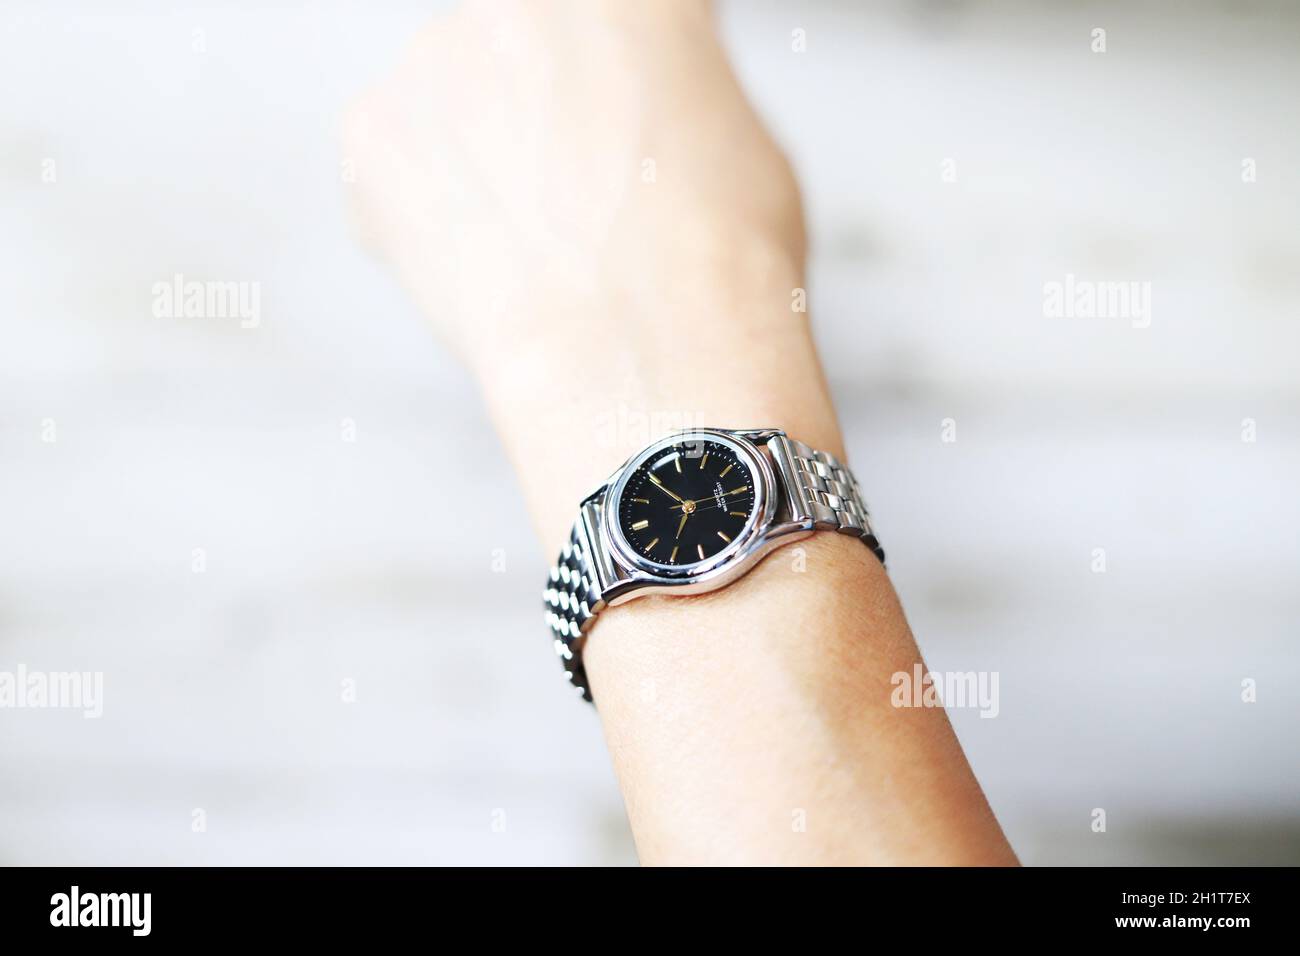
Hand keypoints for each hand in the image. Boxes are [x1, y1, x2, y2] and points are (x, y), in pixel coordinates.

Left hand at [343, 0, 804, 373]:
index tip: (618, 107)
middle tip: (580, 198)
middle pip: (521, 54)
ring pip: (453, 106)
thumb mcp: (744, 147)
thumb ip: (672, 100)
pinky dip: (423, 213)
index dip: (618, 79)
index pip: (610, 19)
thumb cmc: (713, 272)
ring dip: (481, 159)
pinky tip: (484, 266)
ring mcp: (434, 62)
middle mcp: (519, 2)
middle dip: (542, 114)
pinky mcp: (371, 137)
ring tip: (536, 247)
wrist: (646, 367)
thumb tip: (647, 119)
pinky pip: (394, 166)